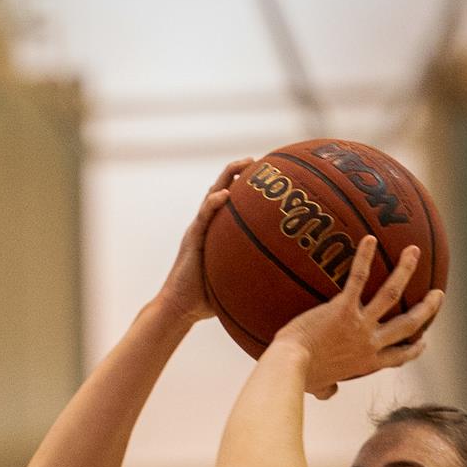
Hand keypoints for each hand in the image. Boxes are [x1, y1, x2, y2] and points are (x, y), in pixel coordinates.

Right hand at [154, 158, 254, 323]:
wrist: (180, 308)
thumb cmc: (207, 299)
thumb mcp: (236, 281)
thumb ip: (254, 274)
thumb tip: (286, 282)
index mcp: (216, 231)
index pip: (232, 201)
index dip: (246, 186)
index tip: (267, 175)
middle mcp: (207, 225)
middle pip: (223, 188)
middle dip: (239, 170)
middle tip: (259, 159)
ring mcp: (198, 229)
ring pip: (213, 193)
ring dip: (228, 175)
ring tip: (246, 162)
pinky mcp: (192, 238)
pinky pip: (204, 216)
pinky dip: (214, 203)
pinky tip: (226, 195)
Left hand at [268, 236, 442, 399]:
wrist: (290, 368)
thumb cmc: (299, 378)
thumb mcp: (319, 387)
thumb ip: (328, 389)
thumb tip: (328, 393)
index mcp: (366, 363)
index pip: (398, 357)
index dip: (414, 350)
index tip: (423, 342)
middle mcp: (370, 343)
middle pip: (408, 324)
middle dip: (426, 309)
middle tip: (437, 294)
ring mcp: (359, 325)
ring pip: (392, 294)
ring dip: (406, 271)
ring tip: (414, 252)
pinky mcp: (342, 308)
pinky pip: (357, 278)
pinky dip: (364, 257)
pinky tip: (369, 238)